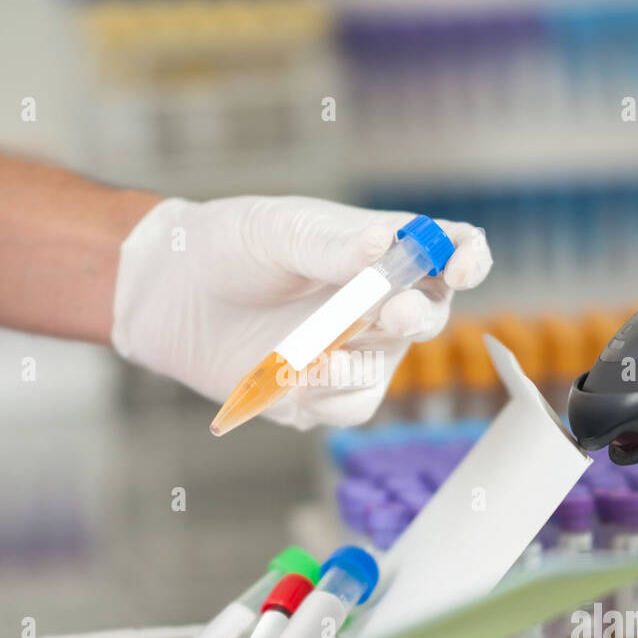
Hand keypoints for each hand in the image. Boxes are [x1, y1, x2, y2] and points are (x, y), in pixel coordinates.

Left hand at [113, 196, 491, 428]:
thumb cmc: (229, 245)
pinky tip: (295, 379)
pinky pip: (349, 406)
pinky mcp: (320, 391)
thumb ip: (335, 246)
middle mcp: (376, 301)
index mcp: (380, 249)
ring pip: (387, 366)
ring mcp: (352, 349)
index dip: (467, 258)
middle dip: (416, 314)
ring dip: (361, 362)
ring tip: (318, 357)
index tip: (463, 267)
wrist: (170, 294)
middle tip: (391, 310)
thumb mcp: (280, 231)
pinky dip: (328, 396)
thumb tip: (387, 243)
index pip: (448, 250)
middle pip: (429, 313)